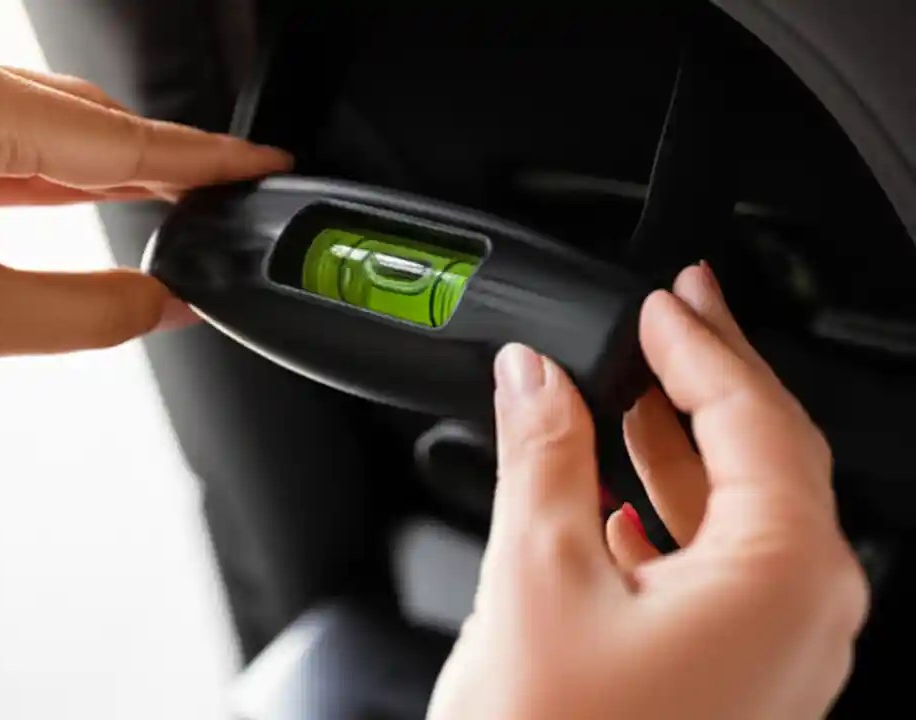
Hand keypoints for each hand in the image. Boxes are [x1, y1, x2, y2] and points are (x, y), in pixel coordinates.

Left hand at [0, 28, 289, 392]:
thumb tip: (168, 302)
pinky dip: (37, 172)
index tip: (259, 165)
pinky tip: (85, 198)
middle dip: (154, 166)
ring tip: (169, 206)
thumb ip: (93, 310)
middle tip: (223, 205)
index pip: (116, 136)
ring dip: (96, 171)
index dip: (202, 160)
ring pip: (35, 124)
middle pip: (80, 120)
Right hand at [427, 264, 867, 719]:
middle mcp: (808, 618)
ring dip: (687, 452)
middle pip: (771, 458)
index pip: (753, 417)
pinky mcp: (742, 686)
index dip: (699, 346)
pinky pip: (729, 575)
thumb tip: (533, 377)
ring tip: (631, 399)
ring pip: (748, 518)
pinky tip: (626, 509)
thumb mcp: (535, 573)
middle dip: (711, 381)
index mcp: (783, 575)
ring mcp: (781, 660)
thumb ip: (542, 452)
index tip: (662, 301)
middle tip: (673, 316)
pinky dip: (679, 523)